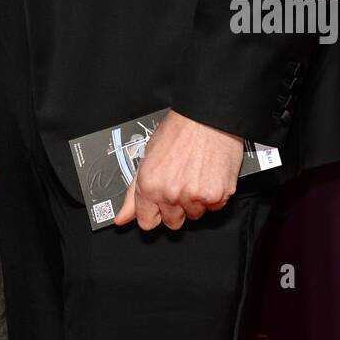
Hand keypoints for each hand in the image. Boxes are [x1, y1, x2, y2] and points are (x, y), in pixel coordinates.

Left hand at [113, 109, 243, 229]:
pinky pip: (214, 208)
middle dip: (175, 207)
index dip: (153, 213)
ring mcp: (194, 197)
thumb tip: (122, 218)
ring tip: (195, 176)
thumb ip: (134, 192)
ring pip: (194, 215)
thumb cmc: (178, 131)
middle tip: (179, 184)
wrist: (207, 117)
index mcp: (149, 185)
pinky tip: (208, 176)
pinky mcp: (217, 196)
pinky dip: (213, 196)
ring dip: (195, 201)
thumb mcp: (147, 157)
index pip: (147, 222)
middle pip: (172, 222)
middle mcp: (171, 194)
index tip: (158, 205)